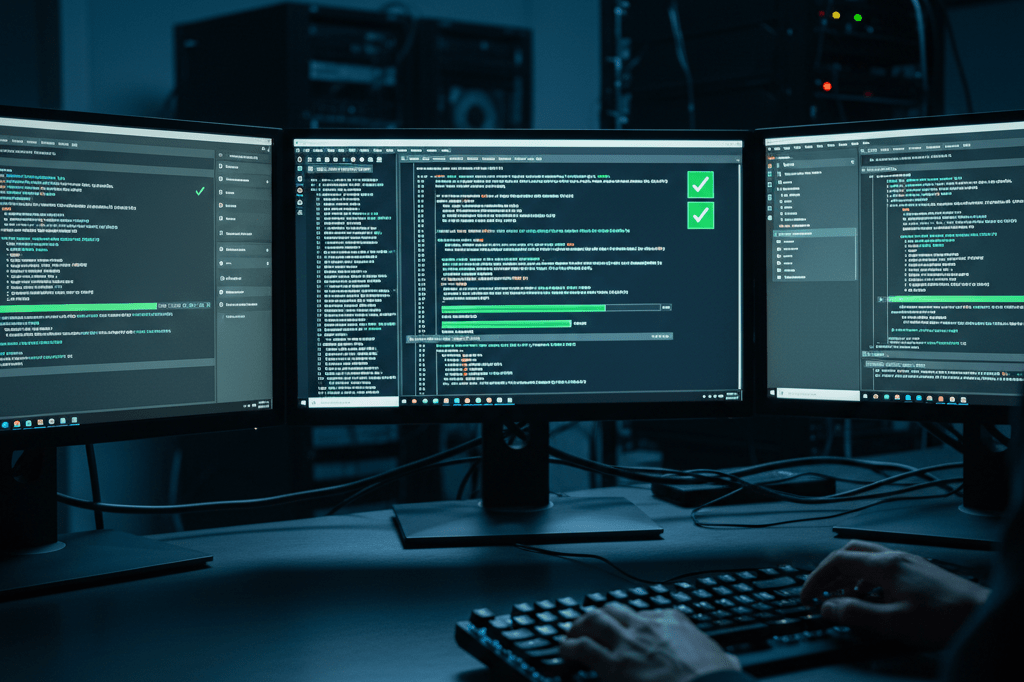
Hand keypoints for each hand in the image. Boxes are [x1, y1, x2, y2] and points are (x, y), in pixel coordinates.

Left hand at [560, 601, 740, 681]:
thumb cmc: (713, 679)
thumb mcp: (723, 659)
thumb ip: (721, 656)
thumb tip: (731, 661)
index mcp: (672, 621)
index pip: (643, 612)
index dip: (629, 622)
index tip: (623, 629)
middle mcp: (646, 626)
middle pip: (612, 610)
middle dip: (597, 616)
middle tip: (587, 625)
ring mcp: (628, 643)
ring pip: (593, 621)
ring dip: (579, 627)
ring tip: (571, 635)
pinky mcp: (614, 665)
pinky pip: (583, 649)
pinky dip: (570, 648)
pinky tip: (565, 653)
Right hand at [801, 540, 989, 648]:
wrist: (981, 614)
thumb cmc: (945, 618)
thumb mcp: (893, 622)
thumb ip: (856, 613)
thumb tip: (828, 608)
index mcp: (885, 565)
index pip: (838, 561)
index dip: (817, 577)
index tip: (807, 594)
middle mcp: (895, 558)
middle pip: (850, 552)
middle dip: (829, 570)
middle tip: (819, 589)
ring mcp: (908, 562)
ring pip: (867, 559)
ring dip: (848, 576)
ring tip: (841, 597)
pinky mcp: (919, 572)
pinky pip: (882, 568)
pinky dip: (867, 580)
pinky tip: (872, 599)